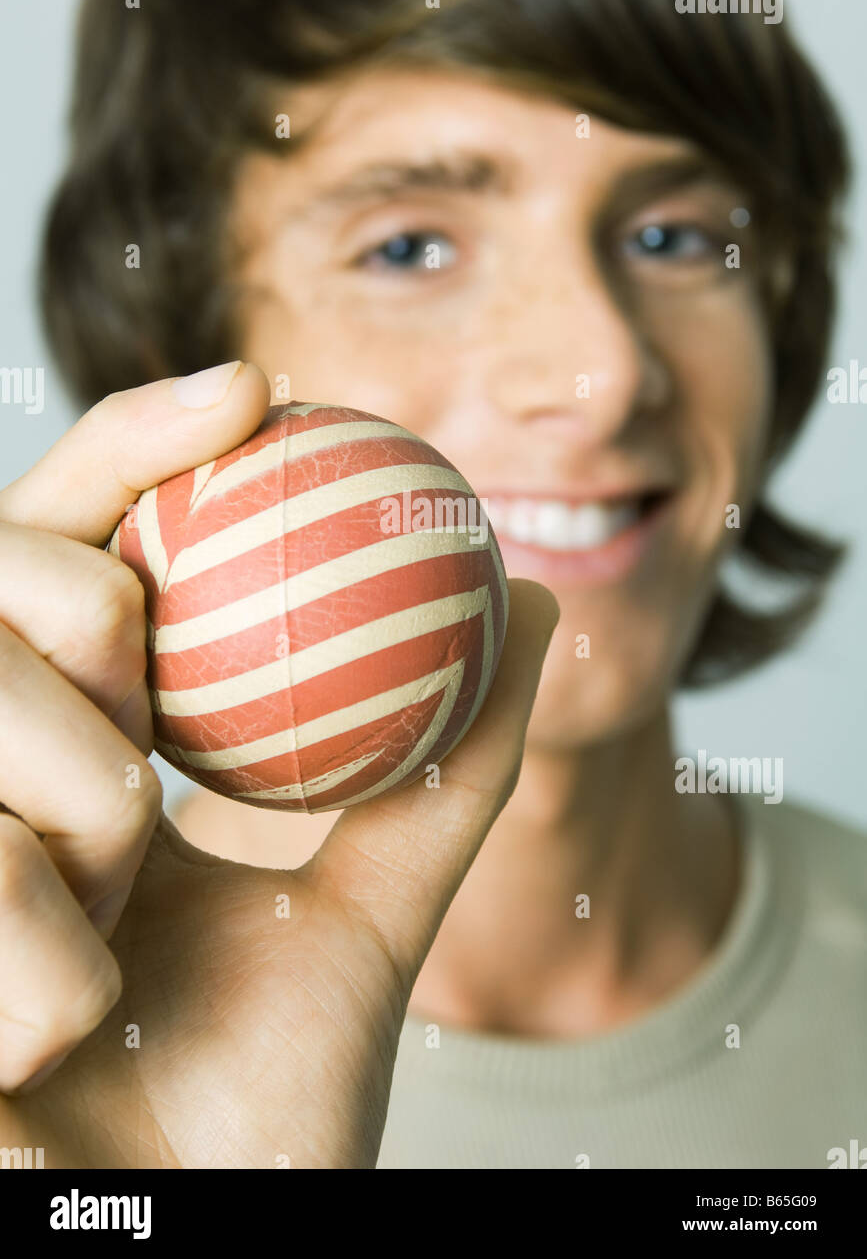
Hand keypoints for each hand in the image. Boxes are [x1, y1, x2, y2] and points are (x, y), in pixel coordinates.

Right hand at [0, 362, 557, 1166]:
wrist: (188, 1242)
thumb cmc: (259, 1098)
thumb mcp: (369, 915)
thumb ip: (448, 761)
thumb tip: (534, 598)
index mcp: (69, 739)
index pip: (76, 536)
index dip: (144, 439)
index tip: (254, 392)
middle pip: (2, 571)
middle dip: (88, 613)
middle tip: (143, 704)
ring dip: (74, 830)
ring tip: (105, 949)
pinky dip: (32, 967)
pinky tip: (36, 1048)